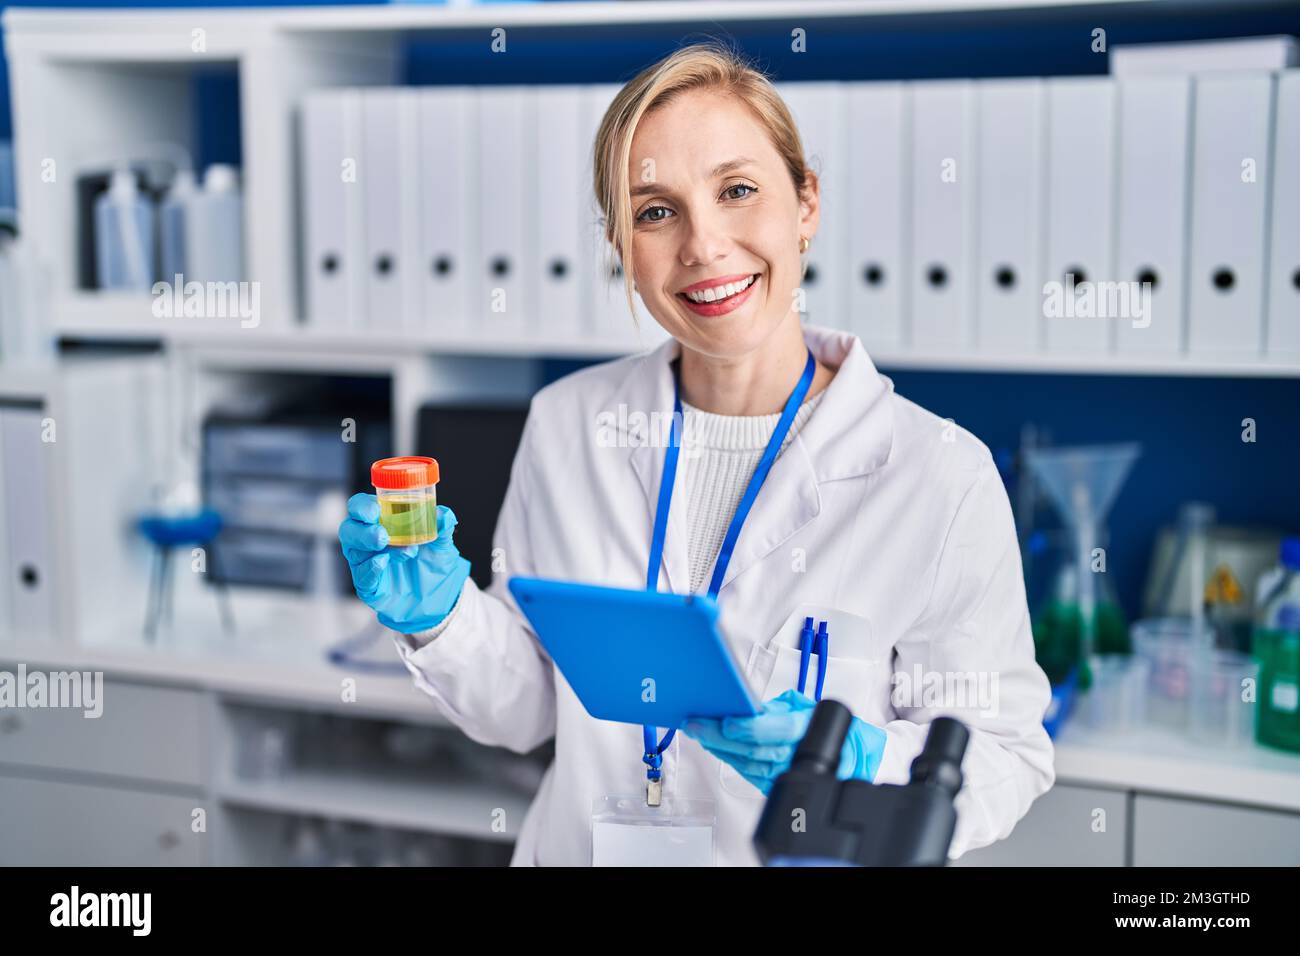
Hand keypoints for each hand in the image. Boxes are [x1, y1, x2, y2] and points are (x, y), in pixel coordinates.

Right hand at [338, 493, 471, 633]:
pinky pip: (362, 576)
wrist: (438, 594)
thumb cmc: (432, 561)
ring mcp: (365, 563)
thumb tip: (444, 514)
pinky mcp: (368, 585)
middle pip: (349, 529)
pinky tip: (384, 563)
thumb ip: (442, 527)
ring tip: (400, 551)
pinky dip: (371, 568)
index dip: (362, 506)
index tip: (375, 509)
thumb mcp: (441, 543)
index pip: (360, 508)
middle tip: (382, 534)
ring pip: (354, 551)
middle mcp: (367, 541)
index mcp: (381, 522)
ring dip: (372, 547)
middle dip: (362, 530)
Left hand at [682, 689, 886, 793]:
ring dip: (720, 749)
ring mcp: (789, 774)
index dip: (750, 729)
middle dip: (721, 738)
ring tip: (699, 732)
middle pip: (755, 750)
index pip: (776, 731)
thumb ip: (776, 707)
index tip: (726, 723)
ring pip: (749, 764)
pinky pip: (749, 774)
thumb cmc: (822, 724)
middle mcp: (799, 754)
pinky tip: (715, 747)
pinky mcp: (779, 786)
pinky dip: (730, 759)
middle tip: (696, 724)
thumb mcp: (804, 705)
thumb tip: (746, 705)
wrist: (848, 753)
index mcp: (807, 728)